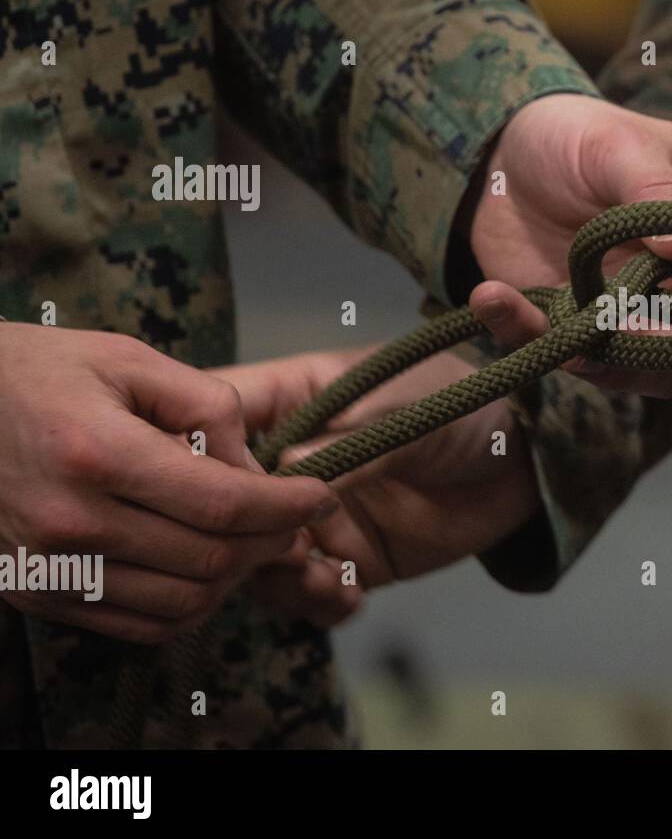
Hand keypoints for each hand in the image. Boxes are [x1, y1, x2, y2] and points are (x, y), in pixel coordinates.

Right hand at [0, 324, 336, 643]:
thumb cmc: (42, 371)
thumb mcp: (129, 359)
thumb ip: (207, 406)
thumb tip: (259, 468)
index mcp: (96, 453)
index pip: (223, 504)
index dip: (288, 506)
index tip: (321, 494)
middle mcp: (69, 521)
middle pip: (210, 559)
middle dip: (272, 542)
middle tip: (294, 518)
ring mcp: (47, 568)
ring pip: (182, 604)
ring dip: (235, 579)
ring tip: (253, 540)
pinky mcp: (36, 594)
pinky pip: (138, 625)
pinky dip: (189, 605)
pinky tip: (205, 566)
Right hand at [218, 347, 538, 625]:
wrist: (527, 459)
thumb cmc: (467, 406)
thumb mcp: (407, 411)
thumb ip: (350, 442)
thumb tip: (283, 469)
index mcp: (293, 398)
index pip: (217, 419)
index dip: (204, 454)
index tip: (221, 486)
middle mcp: (292, 460)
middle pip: (221, 502)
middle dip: (241, 532)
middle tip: (288, 545)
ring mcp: (316, 513)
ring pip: (255, 558)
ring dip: (280, 578)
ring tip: (325, 576)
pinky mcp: (349, 557)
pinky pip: (309, 594)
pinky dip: (320, 603)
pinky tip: (351, 593)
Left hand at [466, 94, 671, 392]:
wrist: (499, 162)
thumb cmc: (578, 138)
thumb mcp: (617, 145)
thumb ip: (657, 192)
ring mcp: (645, 317)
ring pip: (671, 373)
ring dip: (633, 358)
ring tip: (584, 324)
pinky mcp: (586, 338)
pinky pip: (575, 362)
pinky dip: (532, 336)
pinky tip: (494, 296)